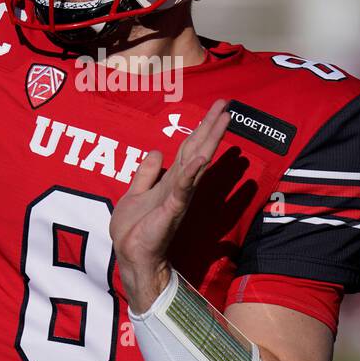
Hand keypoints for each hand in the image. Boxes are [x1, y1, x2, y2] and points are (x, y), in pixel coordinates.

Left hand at [111, 98, 229, 312]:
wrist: (131, 257)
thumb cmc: (134, 230)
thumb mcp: (135, 193)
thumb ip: (146, 173)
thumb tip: (158, 150)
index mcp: (172, 180)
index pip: (191, 148)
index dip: (203, 127)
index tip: (219, 107)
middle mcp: (180, 185)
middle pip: (199, 149)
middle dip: (212, 126)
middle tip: (227, 103)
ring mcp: (178, 197)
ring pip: (197, 163)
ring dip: (209, 140)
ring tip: (223, 119)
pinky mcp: (171, 210)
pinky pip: (182, 188)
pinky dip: (191, 173)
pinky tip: (201, 158)